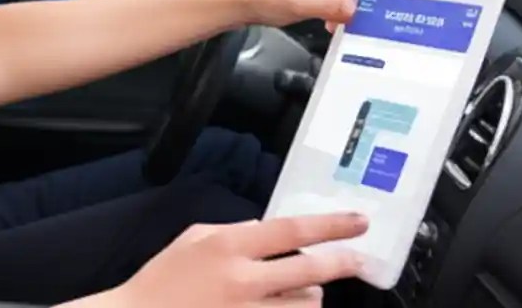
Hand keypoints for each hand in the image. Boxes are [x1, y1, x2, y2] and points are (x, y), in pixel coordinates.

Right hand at [71, 213, 367, 307]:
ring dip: (308, 294)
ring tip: (293, 290)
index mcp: (228, 246)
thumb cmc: (162, 280)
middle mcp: (243, 280)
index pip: (291, 230)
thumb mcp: (192, 239)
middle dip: (344, 262)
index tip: (358, 221)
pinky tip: (279, 304)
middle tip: (359, 260)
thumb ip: (232, 229)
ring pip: (308, 303)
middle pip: (313, 269)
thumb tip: (266, 227)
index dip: (331, 225)